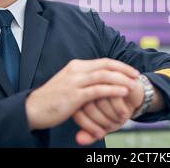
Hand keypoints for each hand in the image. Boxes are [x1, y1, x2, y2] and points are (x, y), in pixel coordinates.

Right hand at [25, 58, 139, 129]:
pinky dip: (112, 90)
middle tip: (136, 75)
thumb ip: (82, 79)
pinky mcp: (74, 96)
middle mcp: (76, 70)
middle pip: (106, 65)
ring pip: (104, 76)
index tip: (131, 70)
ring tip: (133, 84)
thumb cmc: (52, 99)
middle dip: (124, 70)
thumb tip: (97, 80)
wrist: (33, 109)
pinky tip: (122, 92)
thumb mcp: (68, 84)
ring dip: (121, 79)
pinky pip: (98, 90)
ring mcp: (75, 82)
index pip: (103, 61)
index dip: (119, 65)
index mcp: (76, 66)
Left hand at [73, 79, 144, 144]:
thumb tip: (80, 141)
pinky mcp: (115, 77)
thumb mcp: (102, 125)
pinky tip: (125, 114)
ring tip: (120, 120)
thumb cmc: (114, 111)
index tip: (101, 134)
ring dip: (112, 116)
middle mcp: (88, 86)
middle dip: (103, 122)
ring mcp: (101, 80)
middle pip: (89, 108)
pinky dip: (120, 110)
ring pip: (101, 102)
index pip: (78, 115)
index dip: (90, 128)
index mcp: (80, 97)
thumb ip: (89, 134)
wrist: (132, 96)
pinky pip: (114, 97)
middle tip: (112, 127)